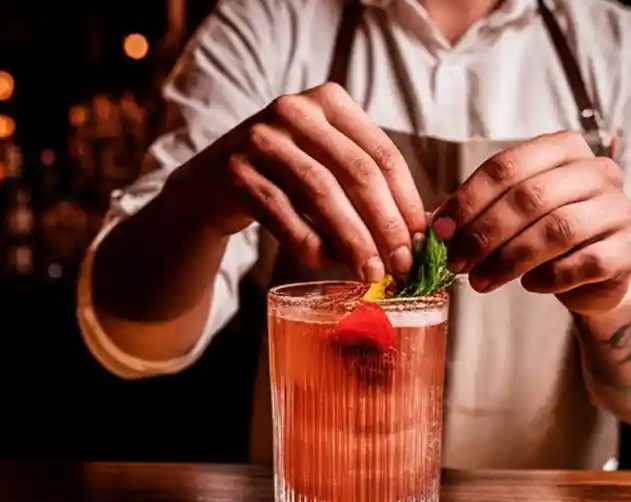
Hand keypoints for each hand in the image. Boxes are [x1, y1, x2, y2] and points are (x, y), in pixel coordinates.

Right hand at [173, 83, 426, 280]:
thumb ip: (365, 185)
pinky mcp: (234, 172)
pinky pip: (282, 213)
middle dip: (385, 225)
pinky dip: (307, 242)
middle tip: (401, 265)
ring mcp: (261, 138)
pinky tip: (322, 262)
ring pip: (322, 193)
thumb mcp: (325, 164)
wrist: (209, 185)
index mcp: (328, 101)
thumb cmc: (284, 179)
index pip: (383, 154)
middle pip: (358, 173)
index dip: (406, 202)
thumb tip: (417, 234)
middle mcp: (295, 110)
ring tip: (369, 272)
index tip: (422, 242)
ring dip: (353, 239)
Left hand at [432, 131, 630, 314]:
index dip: (468, 200)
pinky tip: (529, 285)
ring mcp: (619, 209)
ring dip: (510, 259)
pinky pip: (582, 263)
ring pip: (556, 230)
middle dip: (485, 234)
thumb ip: (479, 212)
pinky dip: (549, 277)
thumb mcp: (513, 214)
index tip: (441, 231)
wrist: (597, 274)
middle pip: (530, 197)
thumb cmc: (547, 236)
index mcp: (566, 149)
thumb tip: (437, 226)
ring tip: (482, 281)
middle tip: (458, 263)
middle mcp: (599, 171)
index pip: (507, 167)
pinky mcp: (628, 250)